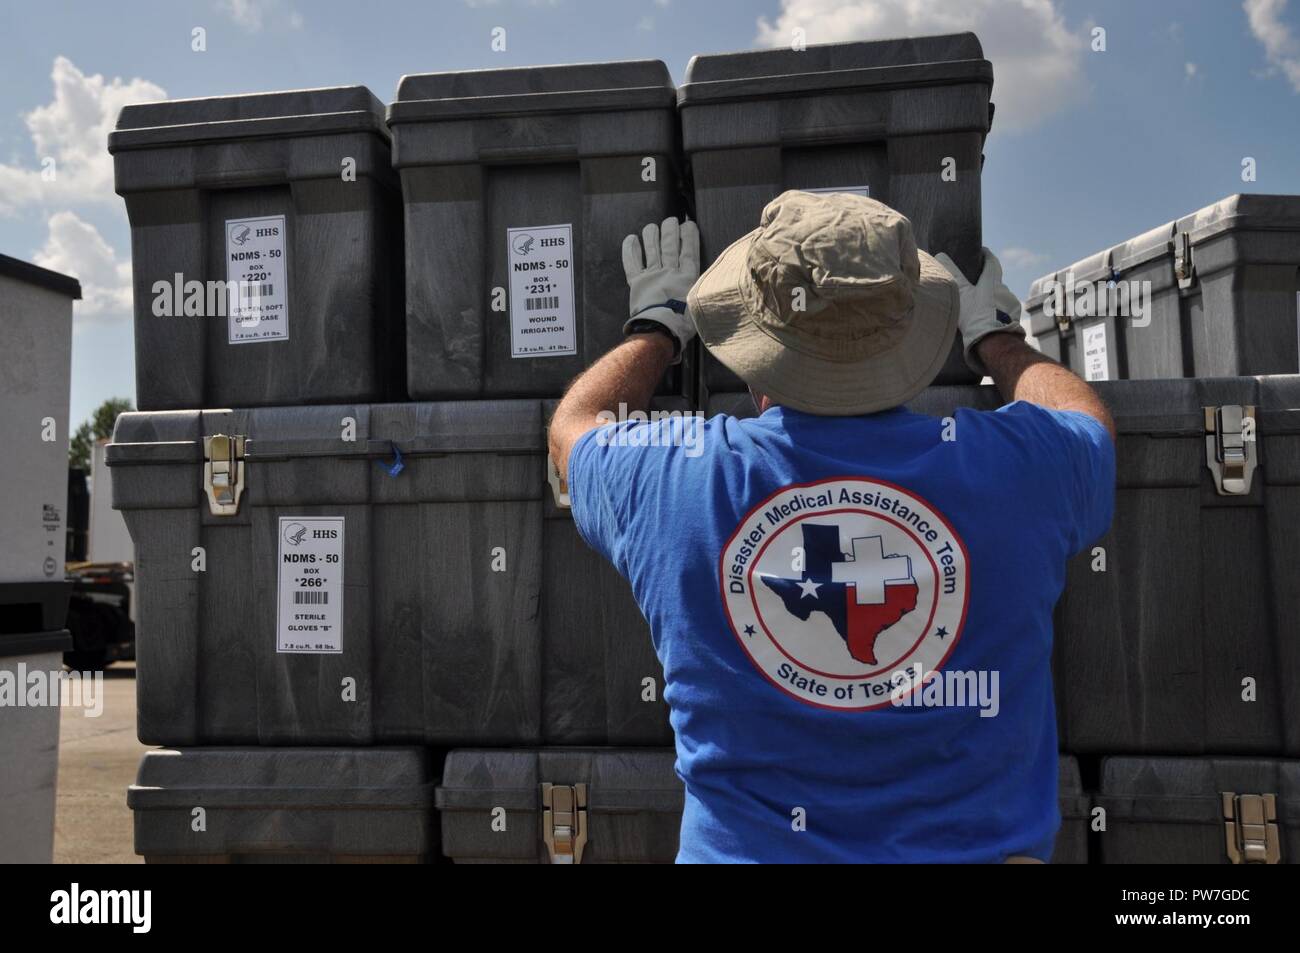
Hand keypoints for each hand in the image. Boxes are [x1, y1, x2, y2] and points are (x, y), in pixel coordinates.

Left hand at [622, 216, 699, 363]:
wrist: (660, 331)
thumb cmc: (683, 325)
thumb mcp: (701, 307)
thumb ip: (704, 293)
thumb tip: (715, 287)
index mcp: (687, 278)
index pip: (689, 251)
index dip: (688, 236)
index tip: (688, 225)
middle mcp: (670, 272)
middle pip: (670, 245)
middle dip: (670, 230)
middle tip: (671, 220)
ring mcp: (652, 275)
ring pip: (652, 249)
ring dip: (651, 235)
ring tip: (652, 227)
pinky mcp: (637, 282)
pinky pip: (632, 262)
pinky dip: (630, 250)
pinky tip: (631, 238)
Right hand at [933, 248, 1025, 375]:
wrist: (994, 341)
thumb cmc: (975, 315)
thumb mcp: (961, 293)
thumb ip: (952, 274)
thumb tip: (941, 255)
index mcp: (992, 281)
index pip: (992, 262)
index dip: (987, 255)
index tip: (982, 252)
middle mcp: (1004, 290)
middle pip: (996, 281)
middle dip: (986, 281)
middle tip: (974, 284)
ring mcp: (1011, 304)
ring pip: (1000, 297)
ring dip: (991, 299)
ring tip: (979, 307)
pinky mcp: (1013, 318)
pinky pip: (1004, 311)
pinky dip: (996, 312)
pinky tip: (987, 320)